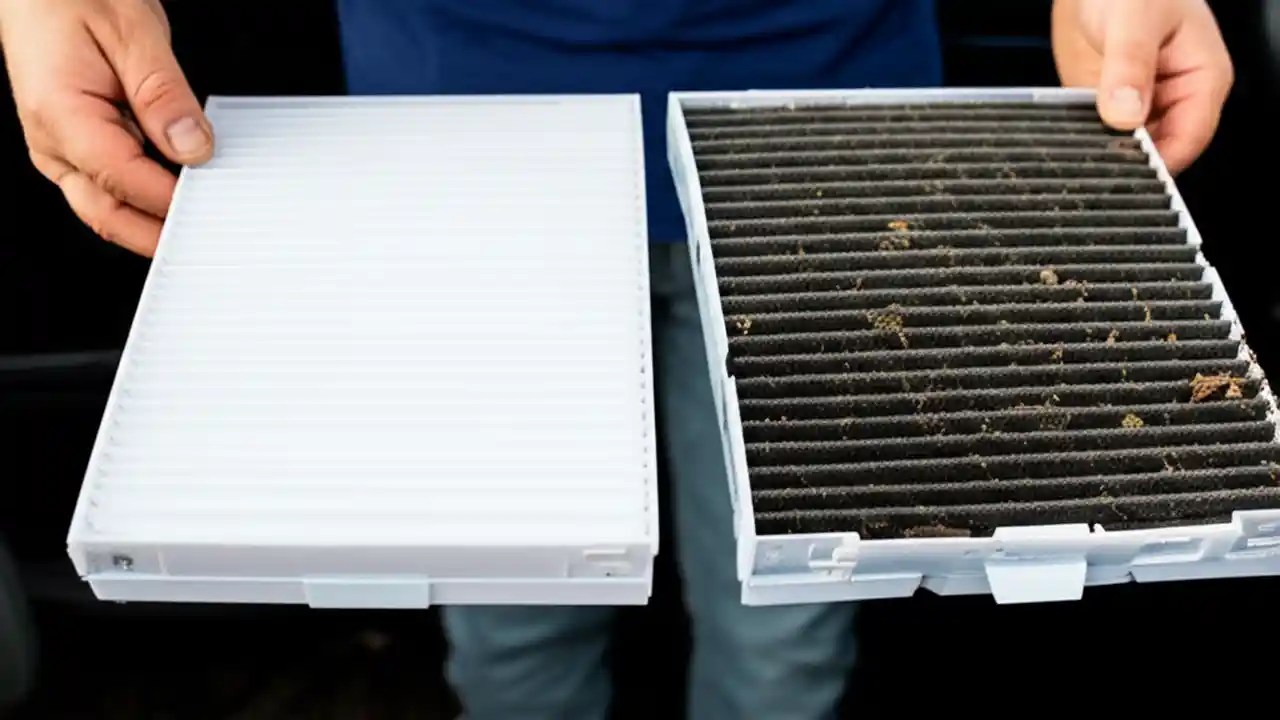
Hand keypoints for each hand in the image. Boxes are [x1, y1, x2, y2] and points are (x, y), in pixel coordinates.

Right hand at [0, 0, 212, 255]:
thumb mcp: (133, 32)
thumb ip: (163, 94)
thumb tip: (192, 147)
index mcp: (59, 113)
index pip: (121, 180)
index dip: (168, 201)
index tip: (212, 206)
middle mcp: (51, 140)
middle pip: (109, 214)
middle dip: (160, 234)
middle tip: (212, 236)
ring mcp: (60, 148)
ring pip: (110, 208)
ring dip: (155, 221)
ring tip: (205, 217)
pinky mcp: (76, 146)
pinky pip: (113, 186)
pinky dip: (149, 197)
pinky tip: (184, 193)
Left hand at [1052, 0, 1233, 173]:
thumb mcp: (1134, 20)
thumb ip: (1129, 66)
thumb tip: (1126, 113)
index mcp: (1203, 78)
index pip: (1191, 137)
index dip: (1161, 160)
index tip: (1129, 168)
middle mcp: (1174, 97)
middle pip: (1158, 149)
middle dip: (1130, 159)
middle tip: (1097, 158)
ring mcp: (1140, 105)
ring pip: (1127, 148)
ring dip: (1104, 151)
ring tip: (1081, 146)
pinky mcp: (1108, 108)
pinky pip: (1098, 136)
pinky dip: (1085, 140)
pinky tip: (1068, 137)